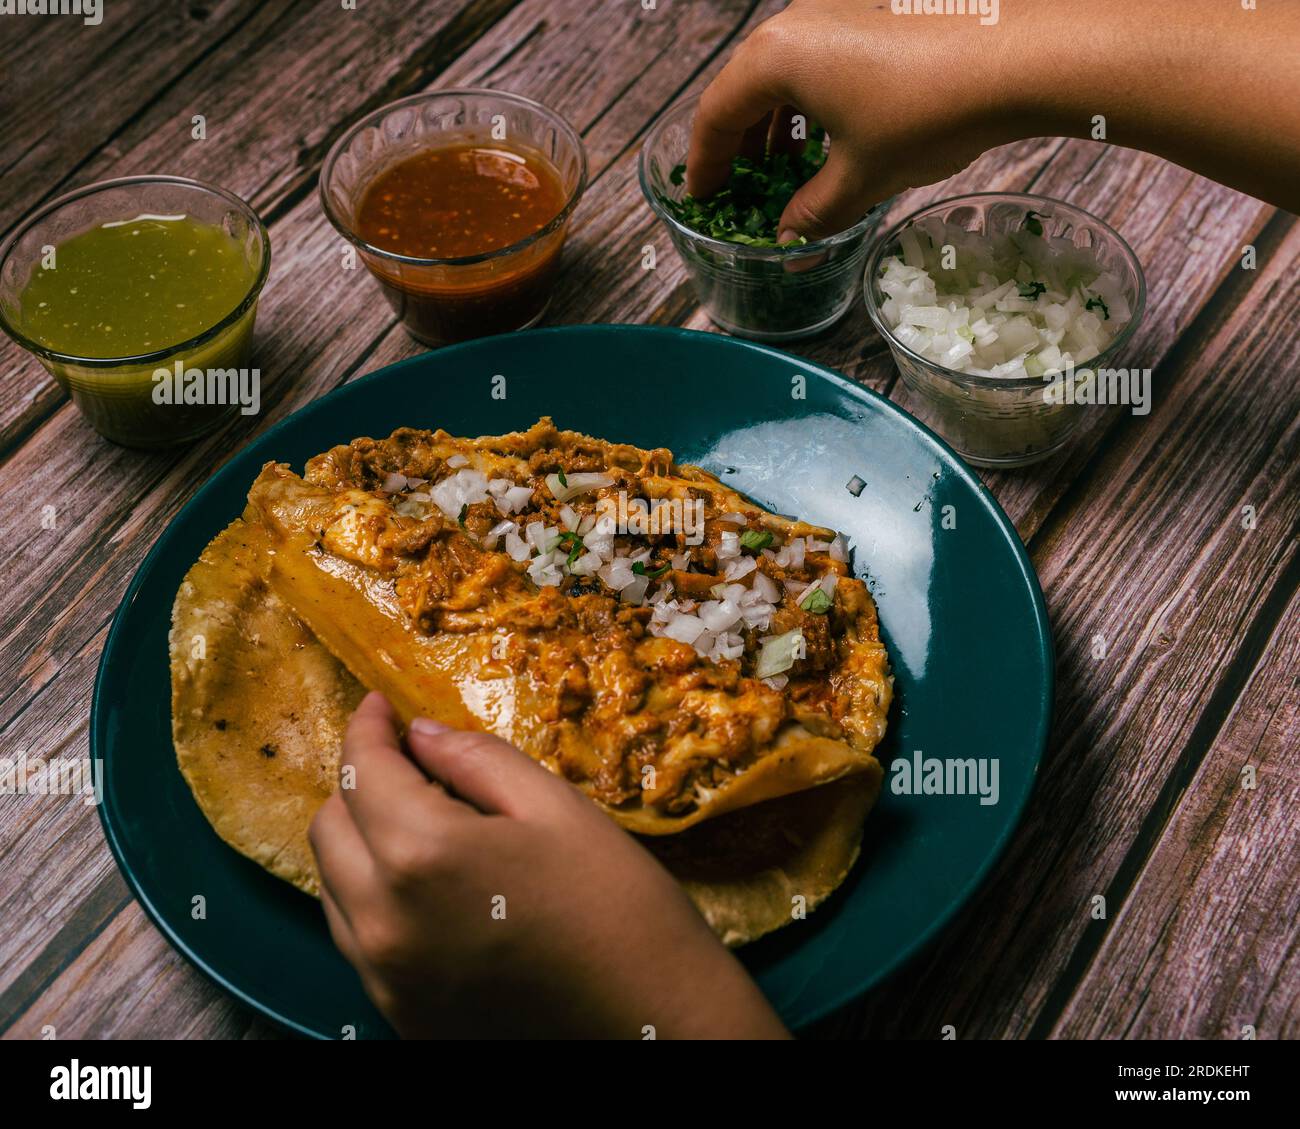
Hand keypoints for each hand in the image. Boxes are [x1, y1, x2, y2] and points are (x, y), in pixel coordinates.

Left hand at [309, 692, 788, 1038]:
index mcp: (421, 854)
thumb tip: (419, 735)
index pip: (361, 771)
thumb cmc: (619, 905)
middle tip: (408, 763)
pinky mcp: (398, 1013)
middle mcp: (382, 920)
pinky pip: (356, 938)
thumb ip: (476, 760)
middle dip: (358, 783)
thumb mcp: (557, 808)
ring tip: (420, 822)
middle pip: (328, 828)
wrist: (654, 1024)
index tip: (379, 704)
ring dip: (360, 842)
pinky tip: (428, 885)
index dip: (367, 727)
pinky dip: (372, 896)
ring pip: (332, 886)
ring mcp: (384, 976)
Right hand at [687, 0, 1024, 240]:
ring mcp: (837, 6)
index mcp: (775, 57)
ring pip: (784, 70)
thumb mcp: (861, 180)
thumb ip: (812, 216)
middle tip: (737, 188)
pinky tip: (834, 134)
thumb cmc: (928, 115)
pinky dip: (811, 99)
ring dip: (775, 122)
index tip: (701, 199)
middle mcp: (796, 20)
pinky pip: (821, 57)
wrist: (1018, 57)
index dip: (704, 165)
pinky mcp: (874, 8)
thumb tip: (790, 246)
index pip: (715, 115)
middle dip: (738, 143)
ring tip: (785, 169)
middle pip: (744, 87)